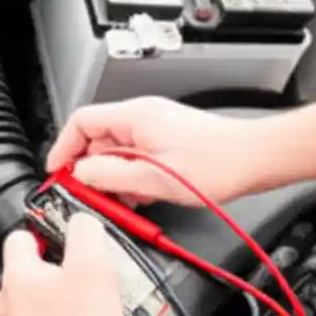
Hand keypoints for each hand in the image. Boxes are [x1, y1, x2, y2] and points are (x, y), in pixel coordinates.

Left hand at [0, 214, 123, 315]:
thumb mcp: (93, 267)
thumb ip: (85, 233)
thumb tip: (81, 221)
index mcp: (19, 276)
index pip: (19, 238)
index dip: (42, 231)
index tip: (61, 234)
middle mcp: (9, 305)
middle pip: (29, 274)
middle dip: (57, 271)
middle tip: (86, 275)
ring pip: (36, 307)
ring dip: (60, 304)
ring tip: (91, 310)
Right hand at [46, 97, 263, 205]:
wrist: (256, 159)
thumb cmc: (217, 163)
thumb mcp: (153, 178)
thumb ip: (109, 176)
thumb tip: (81, 174)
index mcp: (134, 116)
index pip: (81, 122)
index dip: (63, 147)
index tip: (59, 172)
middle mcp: (142, 117)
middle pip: (96, 140)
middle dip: (91, 169)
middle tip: (92, 194)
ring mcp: (155, 128)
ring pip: (116, 152)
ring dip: (114, 177)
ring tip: (126, 198)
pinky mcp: (167, 142)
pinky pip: (136, 158)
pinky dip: (133, 178)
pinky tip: (144, 195)